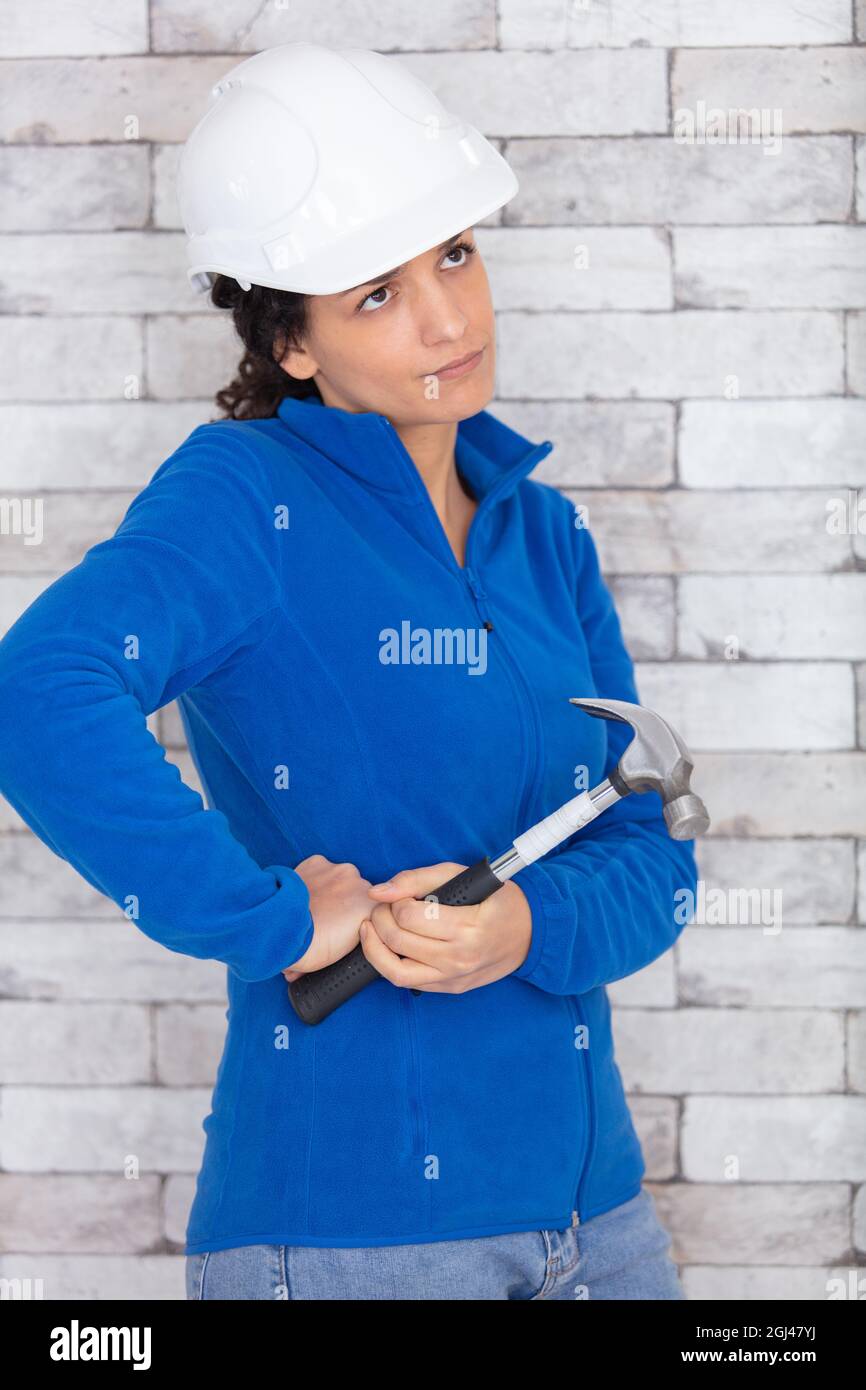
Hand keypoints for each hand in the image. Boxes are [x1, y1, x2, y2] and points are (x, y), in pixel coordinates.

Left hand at [282, 854, 373, 981]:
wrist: (283, 931)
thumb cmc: (312, 949)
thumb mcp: (344, 952)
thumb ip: (352, 937)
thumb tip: (341, 941)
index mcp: (372, 908)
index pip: (372, 909)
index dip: (356, 919)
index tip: (342, 928)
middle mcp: (361, 884)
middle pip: (357, 892)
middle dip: (343, 903)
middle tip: (326, 919)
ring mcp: (339, 870)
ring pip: (338, 879)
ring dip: (328, 890)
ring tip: (311, 907)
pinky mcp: (318, 862)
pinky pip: (319, 869)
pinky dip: (312, 879)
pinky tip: (302, 894)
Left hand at [359, 862, 532, 993]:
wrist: (530, 934)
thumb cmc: (497, 900)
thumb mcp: (462, 875)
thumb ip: (418, 878)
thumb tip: (379, 891)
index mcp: (468, 927)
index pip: (411, 917)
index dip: (395, 901)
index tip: (398, 895)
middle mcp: (460, 958)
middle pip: (399, 941)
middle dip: (380, 919)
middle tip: (382, 907)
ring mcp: (454, 978)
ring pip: (395, 971)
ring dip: (374, 947)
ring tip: (372, 928)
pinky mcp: (449, 988)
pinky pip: (407, 981)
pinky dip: (389, 963)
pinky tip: (388, 945)